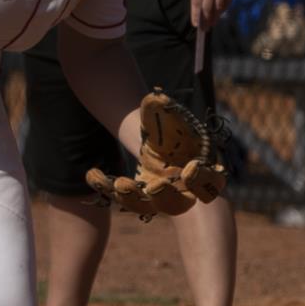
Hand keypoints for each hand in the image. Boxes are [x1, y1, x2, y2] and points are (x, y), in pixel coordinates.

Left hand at [86, 89, 226, 220]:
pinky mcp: (136, 195)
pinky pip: (121, 196)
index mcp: (203, 172)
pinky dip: (107, 187)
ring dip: (132, 198)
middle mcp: (182, 191)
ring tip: (119, 183)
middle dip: (166, 198)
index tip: (190, 169)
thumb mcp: (172, 115)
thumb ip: (166, 109)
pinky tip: (93, 174)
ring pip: (146, 207)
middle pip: (177, 205)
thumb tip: (156, 99)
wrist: (156, 133)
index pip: (211, 184)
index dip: (203, 181)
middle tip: (153, 187)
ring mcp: (158, 197)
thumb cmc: (174, 125)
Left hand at [190, 0, 235, 31]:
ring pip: (218, 7)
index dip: (195, 16)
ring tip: (213, 24)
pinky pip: (227, 1)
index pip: (196, 4)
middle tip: (205, 29)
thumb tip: (199, 6)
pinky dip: (224, 9)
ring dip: (215, 17)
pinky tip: (221, 14)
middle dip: (206, 20)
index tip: (195, 25)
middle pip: (207, 8)